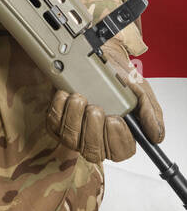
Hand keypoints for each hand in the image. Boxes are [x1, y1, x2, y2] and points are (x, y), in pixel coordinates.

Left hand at [46, 40, 164, 161]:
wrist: (96, 57)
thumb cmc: (118, 78)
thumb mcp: (141, 92)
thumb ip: (150, 113)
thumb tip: (156, 135)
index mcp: (120, 135)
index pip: (120, 153)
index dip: (117, 140)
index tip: (115, 119)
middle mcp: (97, 137)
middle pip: (93, 151)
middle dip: (93, 129)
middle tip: (96, 108)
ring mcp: (75, 132)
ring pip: (71, 139)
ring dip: (74, 117)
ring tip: (79, 97)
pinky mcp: (57, 121)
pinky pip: (54, 124)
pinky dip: (58, 109)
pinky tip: (65, 95)